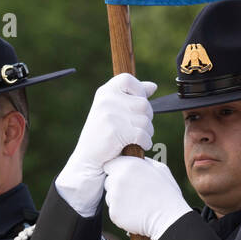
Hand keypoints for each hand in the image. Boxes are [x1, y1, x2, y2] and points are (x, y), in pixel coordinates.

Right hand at [56, 74, 156, 216]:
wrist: (88, 160)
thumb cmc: (103, 135)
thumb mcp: (113, 111)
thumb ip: (131, 97)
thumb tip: (152, 86)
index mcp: (104, 92)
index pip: (128, 79)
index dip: (139, 90)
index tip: (138, 103)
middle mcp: (106, 100)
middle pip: (143, 103)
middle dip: (146, 118)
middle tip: (136, 128)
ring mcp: (111, 115)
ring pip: (145, 120)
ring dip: (146, 132)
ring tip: (135, 138)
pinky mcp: (117, 131)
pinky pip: (143, 134)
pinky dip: (145, 143)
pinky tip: (138, 146)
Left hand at [103, 155, 192, 239]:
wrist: (169, 218)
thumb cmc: (167, 193)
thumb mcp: (160, 169)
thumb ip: (143, 162)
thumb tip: (134, 159)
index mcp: (129, 165)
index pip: (110, 165)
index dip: (116, 171)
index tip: (123, 176)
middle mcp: (118, 179)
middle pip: (108, 181)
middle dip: (117, 186)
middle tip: (133, 193)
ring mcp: (115, 197)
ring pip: (110, 197)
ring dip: (118, 200)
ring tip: (137, 203)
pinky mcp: (114, 212)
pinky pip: (113, 211)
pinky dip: (121, 213)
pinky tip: (135, 212)